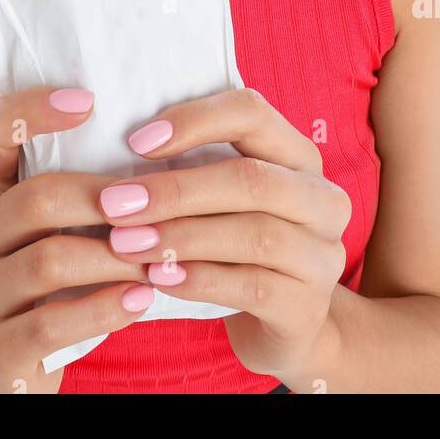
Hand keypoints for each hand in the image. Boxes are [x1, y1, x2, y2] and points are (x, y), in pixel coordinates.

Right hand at [0, 85, 158, 393]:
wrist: (0, 367)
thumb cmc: (47, 279)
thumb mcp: (48, 226)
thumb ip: (75, 184)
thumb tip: (154, 135)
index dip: (31, 108)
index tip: (89, 102)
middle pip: (35, 199)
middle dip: (102, 199)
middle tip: (154, 203)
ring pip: (48, 261)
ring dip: (115, 257)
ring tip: (159, 256)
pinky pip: (53, 323)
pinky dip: (106, 308)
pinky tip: (143, 298)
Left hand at [100, 87, 351, 383]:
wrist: (285, 325)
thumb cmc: (239, 246)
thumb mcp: (226, 199)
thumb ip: (196, 166)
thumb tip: (126, 143)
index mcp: (299, 156)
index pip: (253, 113)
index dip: (195, 121)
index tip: (137, 142)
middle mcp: (323, 199)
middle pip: (252, 179)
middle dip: (177, 189)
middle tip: (116, 203)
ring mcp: (323, 256)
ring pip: (254, 235)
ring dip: (182, 236)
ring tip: (127, 242)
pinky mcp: (308, 307)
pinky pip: (252, 287)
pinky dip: (201, 279)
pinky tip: (159, 277)